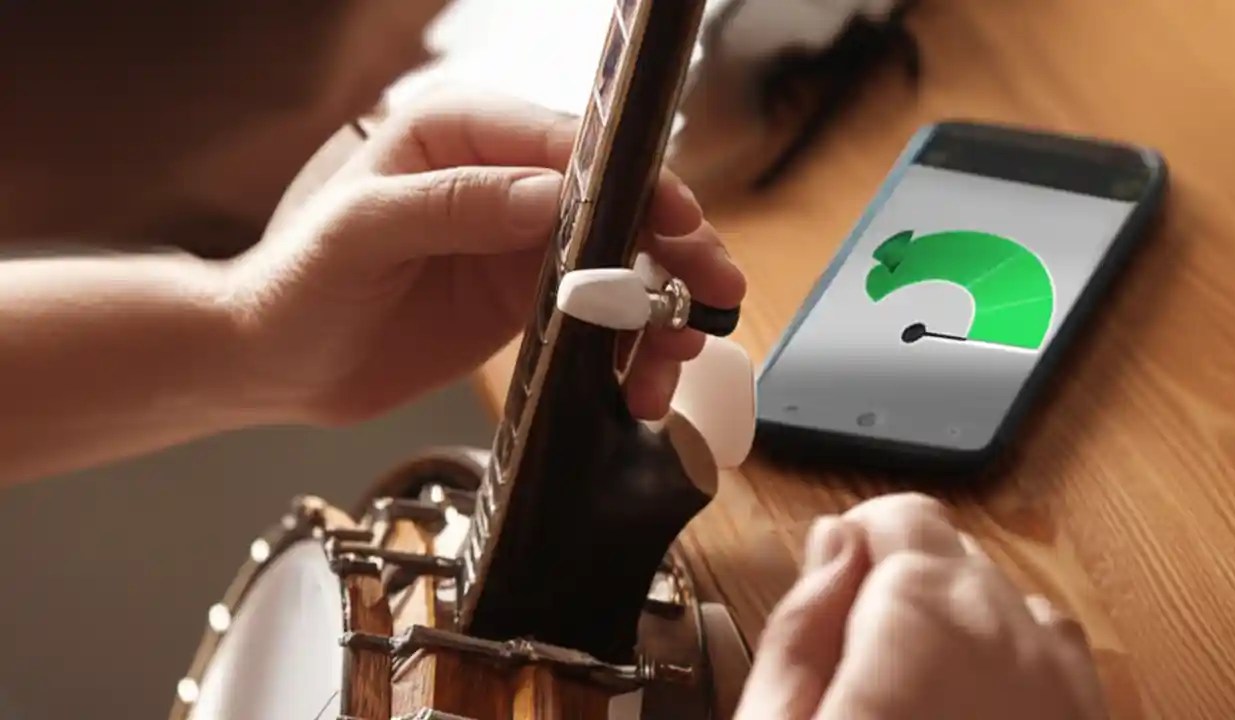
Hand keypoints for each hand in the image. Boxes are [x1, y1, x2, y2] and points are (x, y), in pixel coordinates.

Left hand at [221, 90, 744, 424]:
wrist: (275, 364)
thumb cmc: (298, 282)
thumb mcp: (364, 233)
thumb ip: (454, 206)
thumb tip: (548, 195)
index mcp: (460, 138)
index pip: (565, 145)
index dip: (628, 181)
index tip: (672, 219)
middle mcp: (501, 183)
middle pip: (611, 202)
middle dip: (670, 244)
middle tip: (711, 285)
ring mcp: (519, 244)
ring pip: (616, 262)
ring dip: (658, 304)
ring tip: (679, 349)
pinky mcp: (524, 300)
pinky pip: (594, 315)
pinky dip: (626, 345)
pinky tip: (640, 377)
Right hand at [735, 493, 1107, 719]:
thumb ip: (802, 622)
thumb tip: (832, 544)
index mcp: (923, 612)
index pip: (903, 514)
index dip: (856, 544)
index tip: (832, 589)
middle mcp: (1007, 631)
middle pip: (956, 551)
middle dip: (903, 581)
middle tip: (855, 656)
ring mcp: (1061, 678)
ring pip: (1005, 598)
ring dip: (958, 621)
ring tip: (910, 691)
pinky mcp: (1088, 715)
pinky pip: (1054, 649)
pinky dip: (1013, 657)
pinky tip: (968, 707)